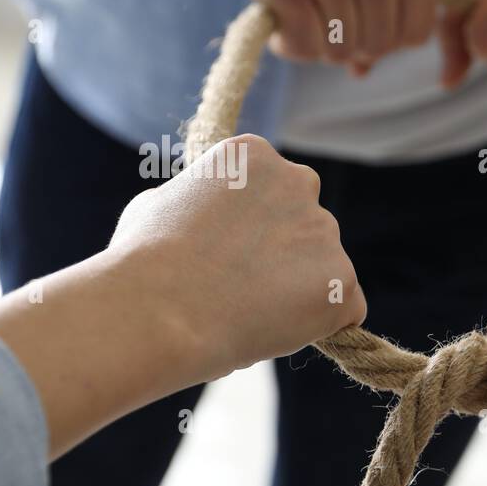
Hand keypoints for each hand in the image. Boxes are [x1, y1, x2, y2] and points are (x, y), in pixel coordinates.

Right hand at [109, 135, 366, 379]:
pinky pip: (343, 309)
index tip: (225, 251)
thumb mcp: (159, 205)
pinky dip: (320, 323)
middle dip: (283, 255)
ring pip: (325, 269)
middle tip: (241, 287)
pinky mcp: (344, 284)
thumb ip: (199, 201)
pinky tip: (276, 330)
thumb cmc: (142, 262)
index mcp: (255, 155)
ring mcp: (327, 234)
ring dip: (300, 290)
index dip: (250, 230)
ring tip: (247, 311)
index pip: (272, 192)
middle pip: (306, 226)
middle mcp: (301, 183)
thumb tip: (201, 210)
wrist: (159, 312)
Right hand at [185, 0, 435, 74]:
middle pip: (381, 46)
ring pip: (343, 51)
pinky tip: (278, 14)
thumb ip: (379, 13)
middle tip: (321, 12)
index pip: (418, 33)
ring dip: (317, 43)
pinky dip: (288, 45)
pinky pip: (304, 46)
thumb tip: (362, 72)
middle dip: (350, 43)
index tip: (357, 17)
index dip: (386, 39)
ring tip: (299, 7)